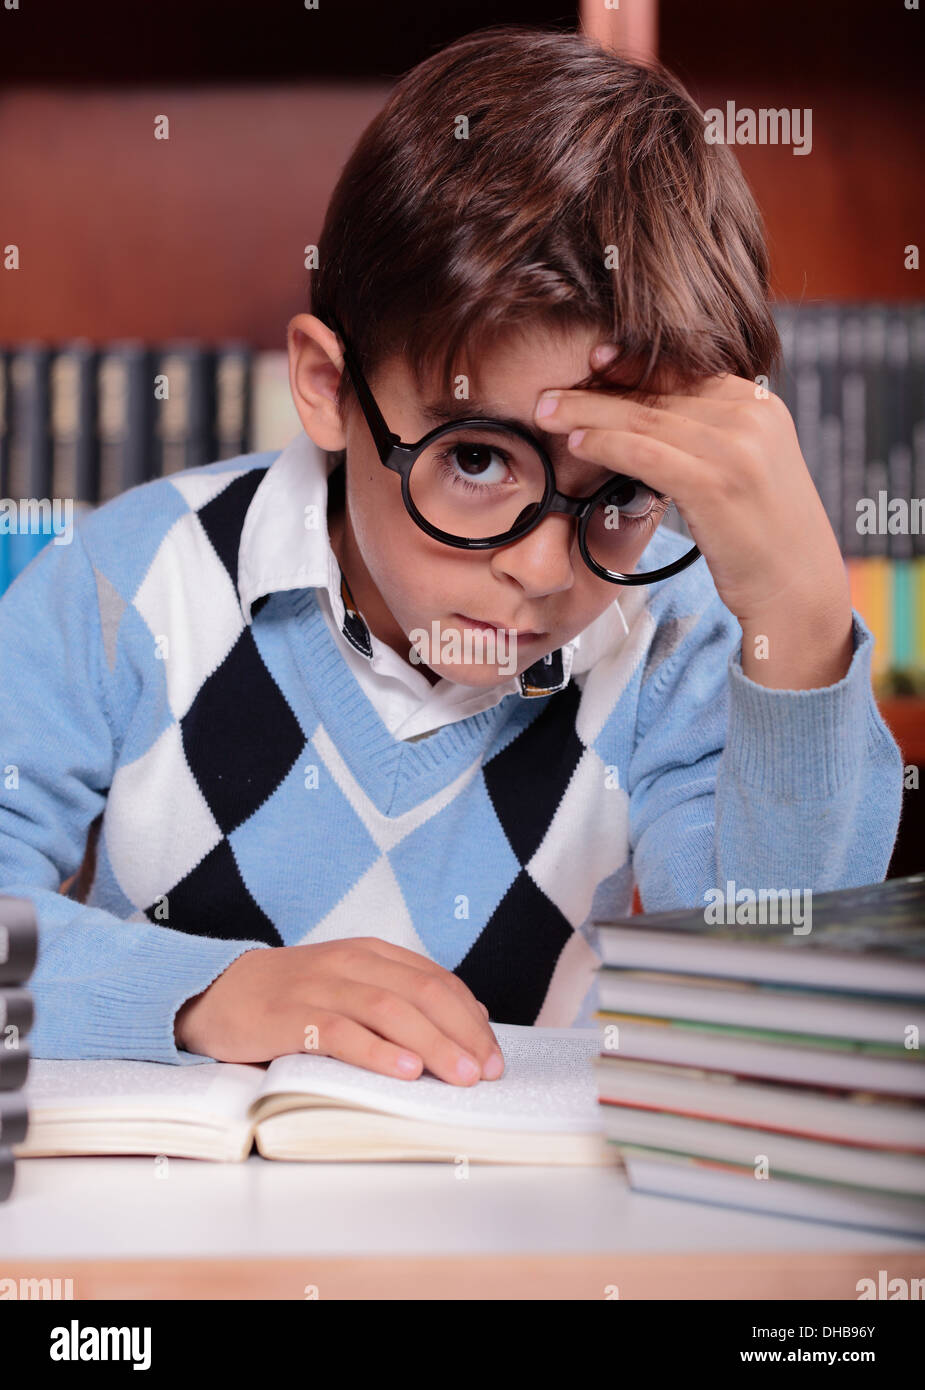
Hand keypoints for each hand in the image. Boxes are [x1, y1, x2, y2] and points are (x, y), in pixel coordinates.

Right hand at [174, 937, 503, 1084]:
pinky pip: (341, 1032)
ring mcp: (319, 987)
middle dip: (462, 1033)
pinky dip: (377, 1051)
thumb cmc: (293, 998)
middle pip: (421, 993)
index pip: (436, 980)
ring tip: (460, 1075)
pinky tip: (404, 1070)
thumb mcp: (349, 985)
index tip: (494, 1054)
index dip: (470, 1017)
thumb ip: (396, 997)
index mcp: (371, 953)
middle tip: (487, 1072)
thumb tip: (463, 1029)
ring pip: (389, 1010)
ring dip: (432, 1044)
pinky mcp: (289, 1016)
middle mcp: (350, 963)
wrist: (215, 992)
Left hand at [535, 352, 853, 689]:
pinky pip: (644, 452)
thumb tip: (649, 420)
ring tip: (547, 413)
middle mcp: (751, 416)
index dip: (631, 365)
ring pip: (644, 417)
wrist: (799, 590)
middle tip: (550, 392)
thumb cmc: (763, 538)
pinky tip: (577, 444)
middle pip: (658, 391)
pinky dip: (605, 444)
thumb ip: (710, 438)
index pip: (684, 372)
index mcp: (760, 405)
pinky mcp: (716, 483)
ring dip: (587, 413)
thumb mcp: (744, 470)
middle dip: (597, 389)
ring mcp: (736, 448)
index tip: (593, 361)